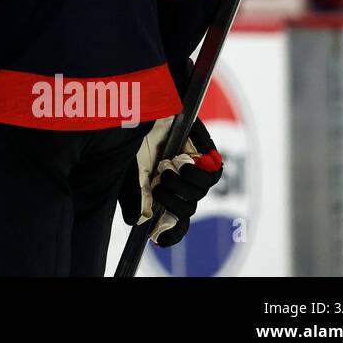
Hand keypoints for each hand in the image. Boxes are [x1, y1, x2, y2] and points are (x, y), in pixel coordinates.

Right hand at [119, 117, 223, 246]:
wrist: (141, 104)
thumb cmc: (132, 135)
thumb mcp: (128, 169)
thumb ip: (133, 195)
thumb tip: (138, 222)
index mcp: (162, 188)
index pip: (173, 221)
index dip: (170, 233)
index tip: (158, 239)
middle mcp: (179, 182)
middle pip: (187, 208)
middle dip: (172, 201)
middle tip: (156, 184)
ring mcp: (194, 167)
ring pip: (200, 193)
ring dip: (182, 186)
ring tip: (165, 168)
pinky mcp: (207, 152)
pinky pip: (214, 173)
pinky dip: (198, 173)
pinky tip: (181, 162)